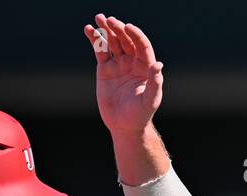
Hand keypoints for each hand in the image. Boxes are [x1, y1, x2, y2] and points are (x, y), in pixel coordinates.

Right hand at [84, 14, 162, 133]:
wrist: (124, 126)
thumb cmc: (140, 115)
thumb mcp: (150, 100)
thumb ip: (155, 83)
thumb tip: (158, 64)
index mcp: (145, 67)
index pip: (142, 45)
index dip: (136, 35)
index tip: (127, 27)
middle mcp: (132, 62)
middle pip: (126, 40)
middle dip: (118, 29)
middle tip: (109, 20)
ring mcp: (118, 64)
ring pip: (112, 42)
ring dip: (106, 29)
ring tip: (99, 18)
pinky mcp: (105, 69)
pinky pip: (100, 51)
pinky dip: (95, 39)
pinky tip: (89, 29)